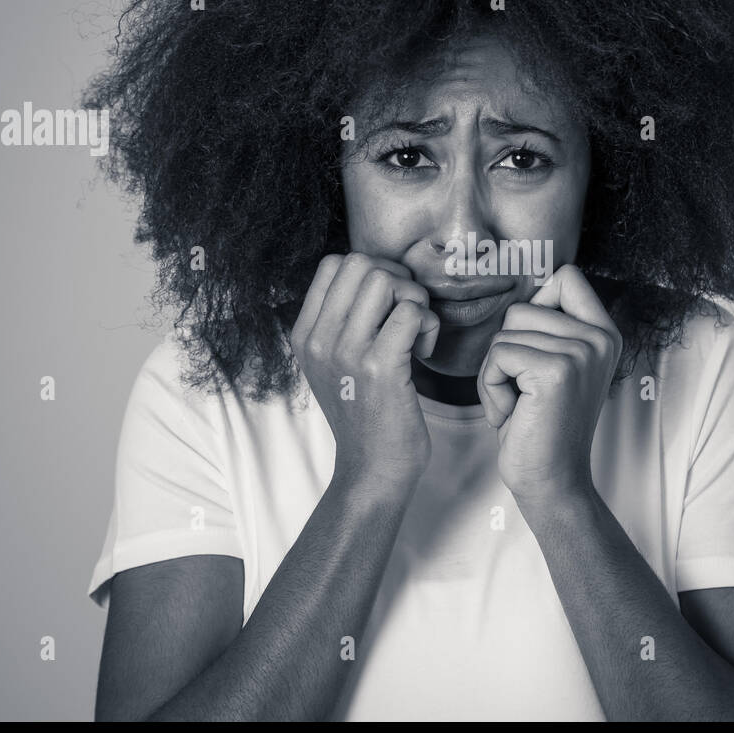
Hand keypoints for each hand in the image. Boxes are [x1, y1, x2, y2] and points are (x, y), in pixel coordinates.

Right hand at [291, 252, 439, 492]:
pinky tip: (424, 351)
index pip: (333, 263)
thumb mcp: (334, 363)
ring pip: (387, 280)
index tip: (387, 304)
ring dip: (415, 300)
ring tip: (415, 334)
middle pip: (361, 263)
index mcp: (304, 334)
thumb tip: (379, 275)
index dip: (372, 270)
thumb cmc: (365, 413)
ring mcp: (346, 352)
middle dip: (397, 280)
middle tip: (407, 316)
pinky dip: (428, 324)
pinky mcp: (380, 368)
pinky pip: (412, 312)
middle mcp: (319, 339)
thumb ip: (342, 321)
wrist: (372, 469)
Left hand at [476, 265, 622, 505]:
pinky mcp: (555, 371)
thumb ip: (551, 325)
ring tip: (520, 404)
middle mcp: (600, 338)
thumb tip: (530, 281)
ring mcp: (581, 353)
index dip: (535, 305)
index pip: (565, 276)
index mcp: (604, 333)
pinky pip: (497, 356)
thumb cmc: (541, 425)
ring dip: (496, 373)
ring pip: (504, 333)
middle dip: (506, 351)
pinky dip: (491, 387)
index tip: (534, 351)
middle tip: (525, 392)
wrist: (551, 481)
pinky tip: (514, 413)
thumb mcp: (555, 365)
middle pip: (521, 307)